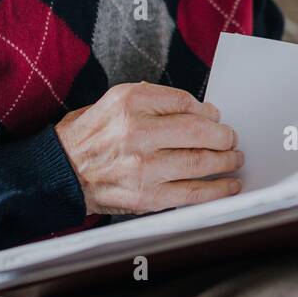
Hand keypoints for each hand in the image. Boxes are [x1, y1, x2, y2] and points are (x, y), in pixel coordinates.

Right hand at [54, 81, 242, 214]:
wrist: (62, 171)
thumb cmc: (92, 134)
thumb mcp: (115, 100)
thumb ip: (155, 99)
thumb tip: (202, 110)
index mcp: (129, 103)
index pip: (185, 102)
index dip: (208, 110)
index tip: (216, 117)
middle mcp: (136, 133)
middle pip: (198, 131)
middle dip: (223, 136)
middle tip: (232, 138)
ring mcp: (142, 168)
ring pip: (200, 162)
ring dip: (226, 161)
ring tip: (235, 158)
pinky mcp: (146, 197)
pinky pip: (192, 194)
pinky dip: (218, 190)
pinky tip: (230, 185)